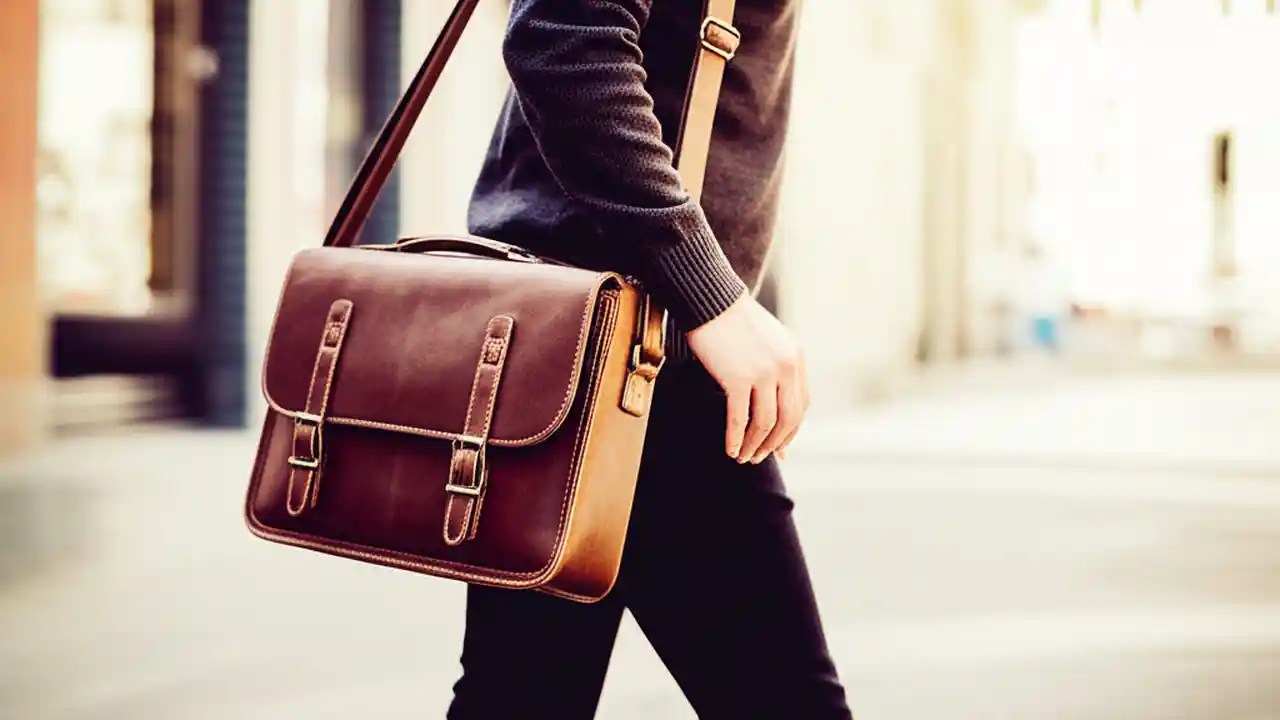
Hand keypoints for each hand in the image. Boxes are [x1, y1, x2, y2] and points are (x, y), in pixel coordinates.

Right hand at [686, 295, 809, 463]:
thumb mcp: (767, 341)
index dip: (790, 431)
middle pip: (787, 419)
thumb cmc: (732, 320)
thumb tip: (774, 406)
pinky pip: (739, 418)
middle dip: (774, 444)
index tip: (777, 447)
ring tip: (744, 457)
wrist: (710, 299)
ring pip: (765, 423)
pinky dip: (736, 438)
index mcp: (796, 357)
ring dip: (754, 446)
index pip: (800, 405)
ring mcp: (764, 372)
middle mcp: (786, 366)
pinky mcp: (738, 377)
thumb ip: (776, 369)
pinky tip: (731, 450)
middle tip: (760, 457)